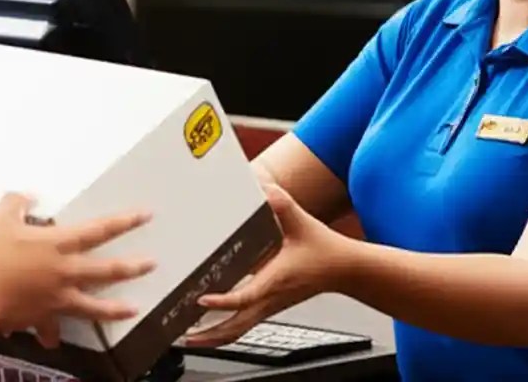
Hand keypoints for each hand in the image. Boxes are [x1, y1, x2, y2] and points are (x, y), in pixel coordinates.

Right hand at [0, 193, 155, 346]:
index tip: (145, 216)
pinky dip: (51, 335)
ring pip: (91, 307)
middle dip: (132, 267)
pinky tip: (52, 340)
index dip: (123, 222)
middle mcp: (62, 273)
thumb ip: (17, 202)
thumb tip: (29, 196)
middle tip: (151, 264)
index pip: (98, 230)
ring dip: (113, 310)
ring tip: (131, 310)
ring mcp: (52, 299)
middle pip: (105, 271)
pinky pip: (49, 329)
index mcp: (56, 245)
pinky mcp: (37, 318)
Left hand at [184, 184, 351, 347]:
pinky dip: (224, 332)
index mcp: (275, 279)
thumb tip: (263, 188)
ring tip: (189, 340)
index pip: (246, 297)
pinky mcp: (270, 307)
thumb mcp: (301, 221)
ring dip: (213, 338)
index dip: (223, 301)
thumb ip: (281, 202)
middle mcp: (270, 298)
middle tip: (182, 336)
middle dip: (209, 335)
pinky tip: (209, 330)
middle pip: (236, 328)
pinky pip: (244, 326)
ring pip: (238, 332)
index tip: (202, 299)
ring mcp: (269, 307)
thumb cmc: (323, 248)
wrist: (344, 269)